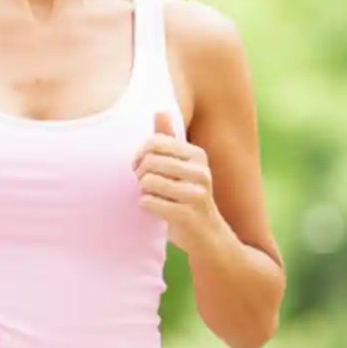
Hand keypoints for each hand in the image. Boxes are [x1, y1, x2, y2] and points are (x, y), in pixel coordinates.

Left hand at [133, 112, 229, 254]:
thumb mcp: (180, 167)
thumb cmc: (186, 198)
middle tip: (144, 185)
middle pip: (149, 161)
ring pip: (147, 182)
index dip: (139, 155)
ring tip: (152, 197)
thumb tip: (160, 110)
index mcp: (197, 155)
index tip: (139, 167)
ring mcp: (196, 194)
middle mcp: (200, 172)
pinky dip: (145, 206)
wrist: (207, 237)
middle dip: (139, 174)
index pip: (154, 142)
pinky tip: (155, 210)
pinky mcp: (187, 215)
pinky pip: (149, 202)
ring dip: (142, 192)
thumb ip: (168, 140)